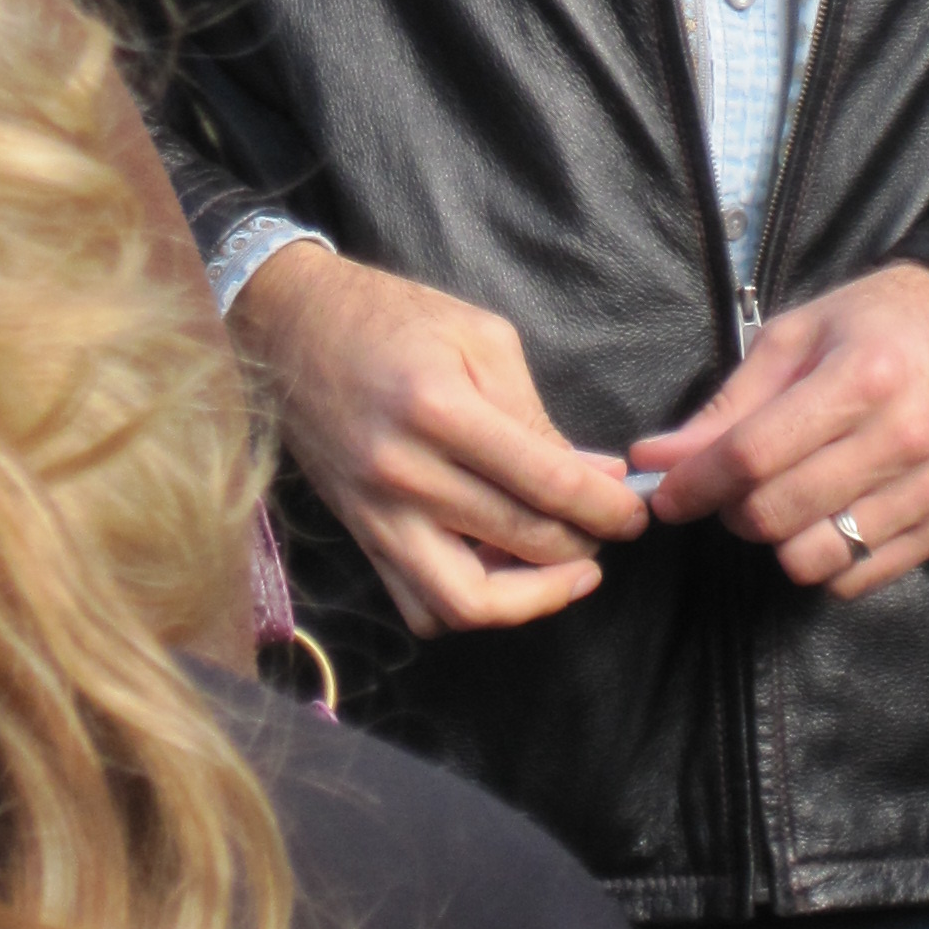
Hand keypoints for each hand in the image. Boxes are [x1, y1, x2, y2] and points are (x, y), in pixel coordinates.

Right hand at [230, 246, 648, 633]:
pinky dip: (469, 608)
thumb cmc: (394, 320)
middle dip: (582, 545)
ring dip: (530, 599)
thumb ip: (535, 414)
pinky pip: (419, 607)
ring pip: (465, 601)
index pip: (544, 481)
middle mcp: (405, 473)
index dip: (603, 508)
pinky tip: (504, 576)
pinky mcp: (360, 538)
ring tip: (569, 573)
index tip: (634, 515)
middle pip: (516, 539)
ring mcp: (377, 516)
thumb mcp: (480, 338)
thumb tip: (594, 474)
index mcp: (442, 409)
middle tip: (610, 533)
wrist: (294, 330)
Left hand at [635, 263, 928, 596]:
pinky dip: (824, 562)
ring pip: (814, 560)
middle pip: (778, 514)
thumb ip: (727, 405)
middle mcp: (901, 439)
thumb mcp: (794, 338)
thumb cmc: (873, 326)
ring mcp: (927, 489)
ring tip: (782, 498)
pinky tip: (824, 517)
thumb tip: (655, 460)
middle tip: (730, 486)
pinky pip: (857, 579)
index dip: (695, 482)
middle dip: (731, 510)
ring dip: (778, 539)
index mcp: (860, 378)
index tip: (665, 493)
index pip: (753, 456)